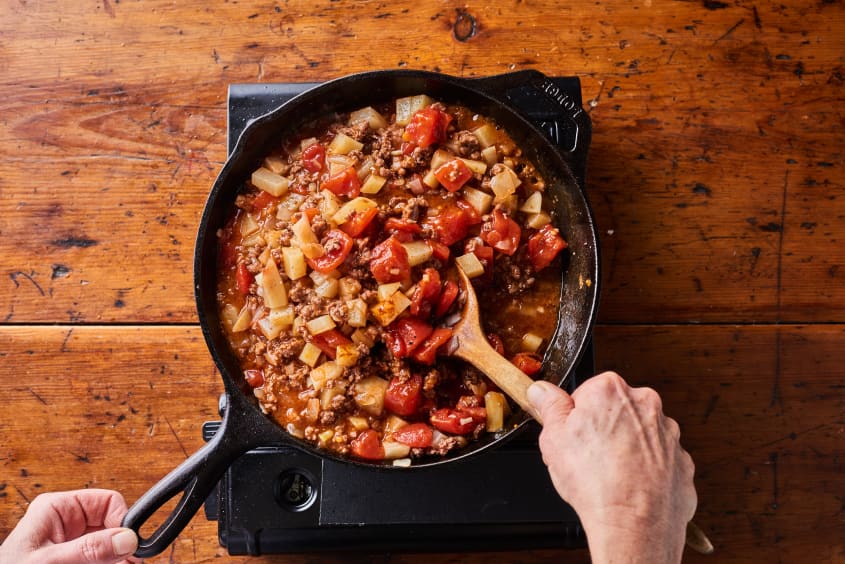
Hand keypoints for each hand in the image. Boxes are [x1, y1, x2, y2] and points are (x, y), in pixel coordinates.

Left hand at [0, 489, 138, 563]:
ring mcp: (71, 545)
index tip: (130, 545)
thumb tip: (126, 539)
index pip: (107, 502)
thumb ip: (88, 549)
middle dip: (122, 545)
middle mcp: (67, 524)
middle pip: (112, 526)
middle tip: (132, 562)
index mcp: (58, 510)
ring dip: (118, 558)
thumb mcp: (50, 562)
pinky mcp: (74, 561)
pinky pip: (102, 560)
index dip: (122, 521)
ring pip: (109, 546)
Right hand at [528, 372, 696, 563]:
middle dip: (602, 430)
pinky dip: (646, 471)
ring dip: (626, 449)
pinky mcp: (681, 461)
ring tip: (609, 477)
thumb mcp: (553, 439)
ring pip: (639, 435)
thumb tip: (542, 391)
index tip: (572, 434)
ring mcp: (667, 434)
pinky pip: (658, 460)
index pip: (587, 392)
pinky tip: (629, 487)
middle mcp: (645, 405)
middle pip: (615, 412)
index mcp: (611, 391)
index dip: (575, 417)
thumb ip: (549, 407)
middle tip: (586, 457)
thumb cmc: (596, 482)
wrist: (634, 524)